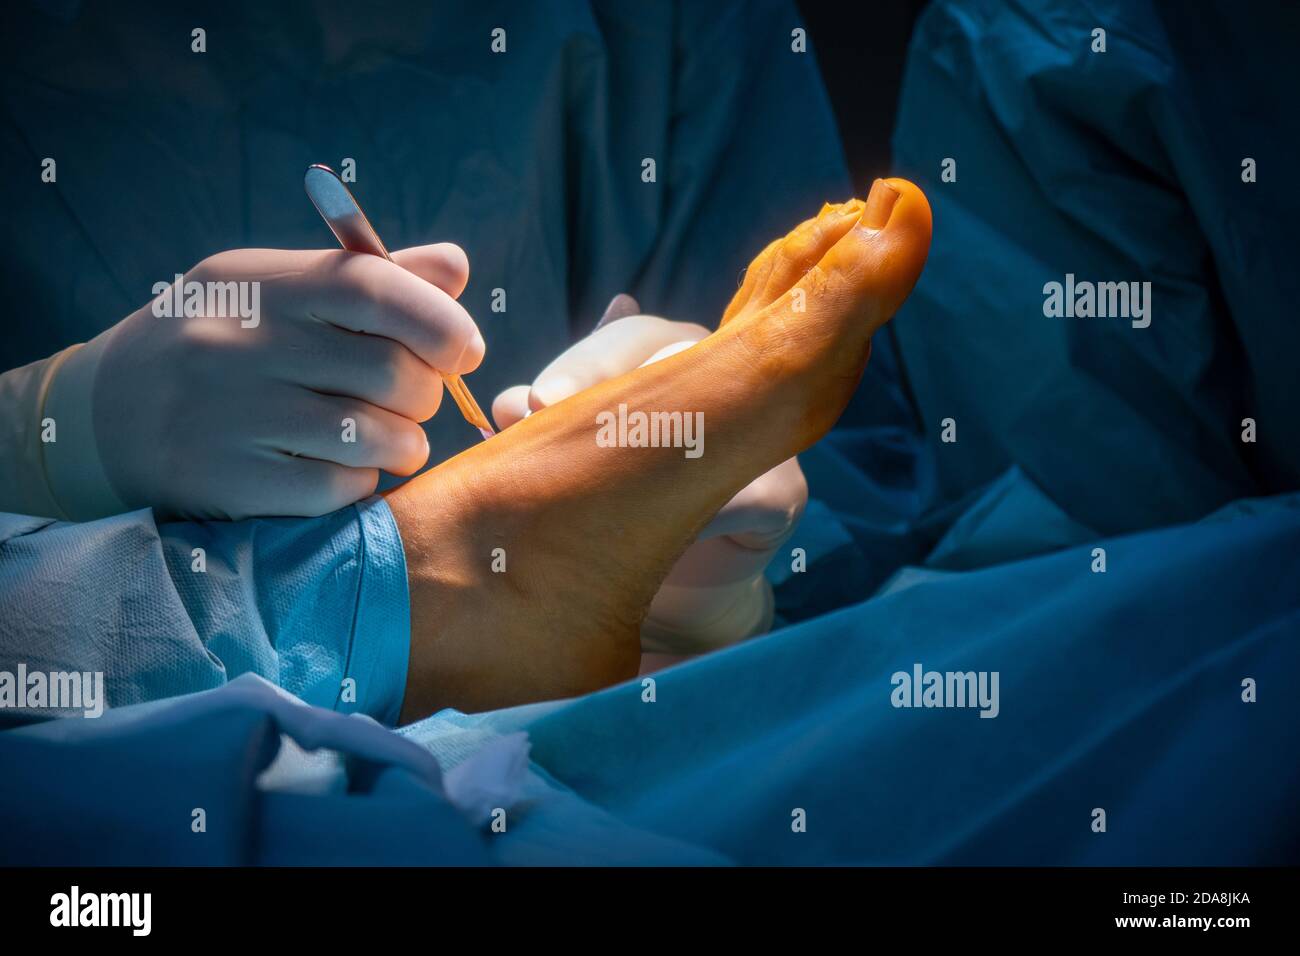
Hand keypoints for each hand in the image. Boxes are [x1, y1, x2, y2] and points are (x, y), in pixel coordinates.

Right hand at [48, 244, 483, 518]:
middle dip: (426, 393)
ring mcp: (232, 417)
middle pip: (391, 372)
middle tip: (414, 400)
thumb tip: (458, 268)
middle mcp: (242, 345)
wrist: (102, 417)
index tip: (465, 349)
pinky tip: (341, 470)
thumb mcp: (277, 292)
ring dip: (405, 443)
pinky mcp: (230, 482)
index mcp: (264, 285)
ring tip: (389, 438)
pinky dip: (361, 483)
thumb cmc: (219, 345)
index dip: (441, 321)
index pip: (375, 289)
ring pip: (375, 437)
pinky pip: (340, 489)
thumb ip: (372, 281)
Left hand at [491, 297, 806, 654]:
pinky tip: (636, 539)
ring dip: (643, 454)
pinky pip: (735, 496)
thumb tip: (510, 402)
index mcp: (670, 356)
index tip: (530, 401)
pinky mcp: (783, 493)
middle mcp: (725, 380)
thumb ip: (547, 424)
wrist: (667, 601)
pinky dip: (686, 516)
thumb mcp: (572, 462)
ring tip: (583, 486)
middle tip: (544, 421)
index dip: (581, 362)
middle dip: (604, 393)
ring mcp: (764, 433)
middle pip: (674, 361)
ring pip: (709, 423)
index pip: (633, 335)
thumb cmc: (612, 516)